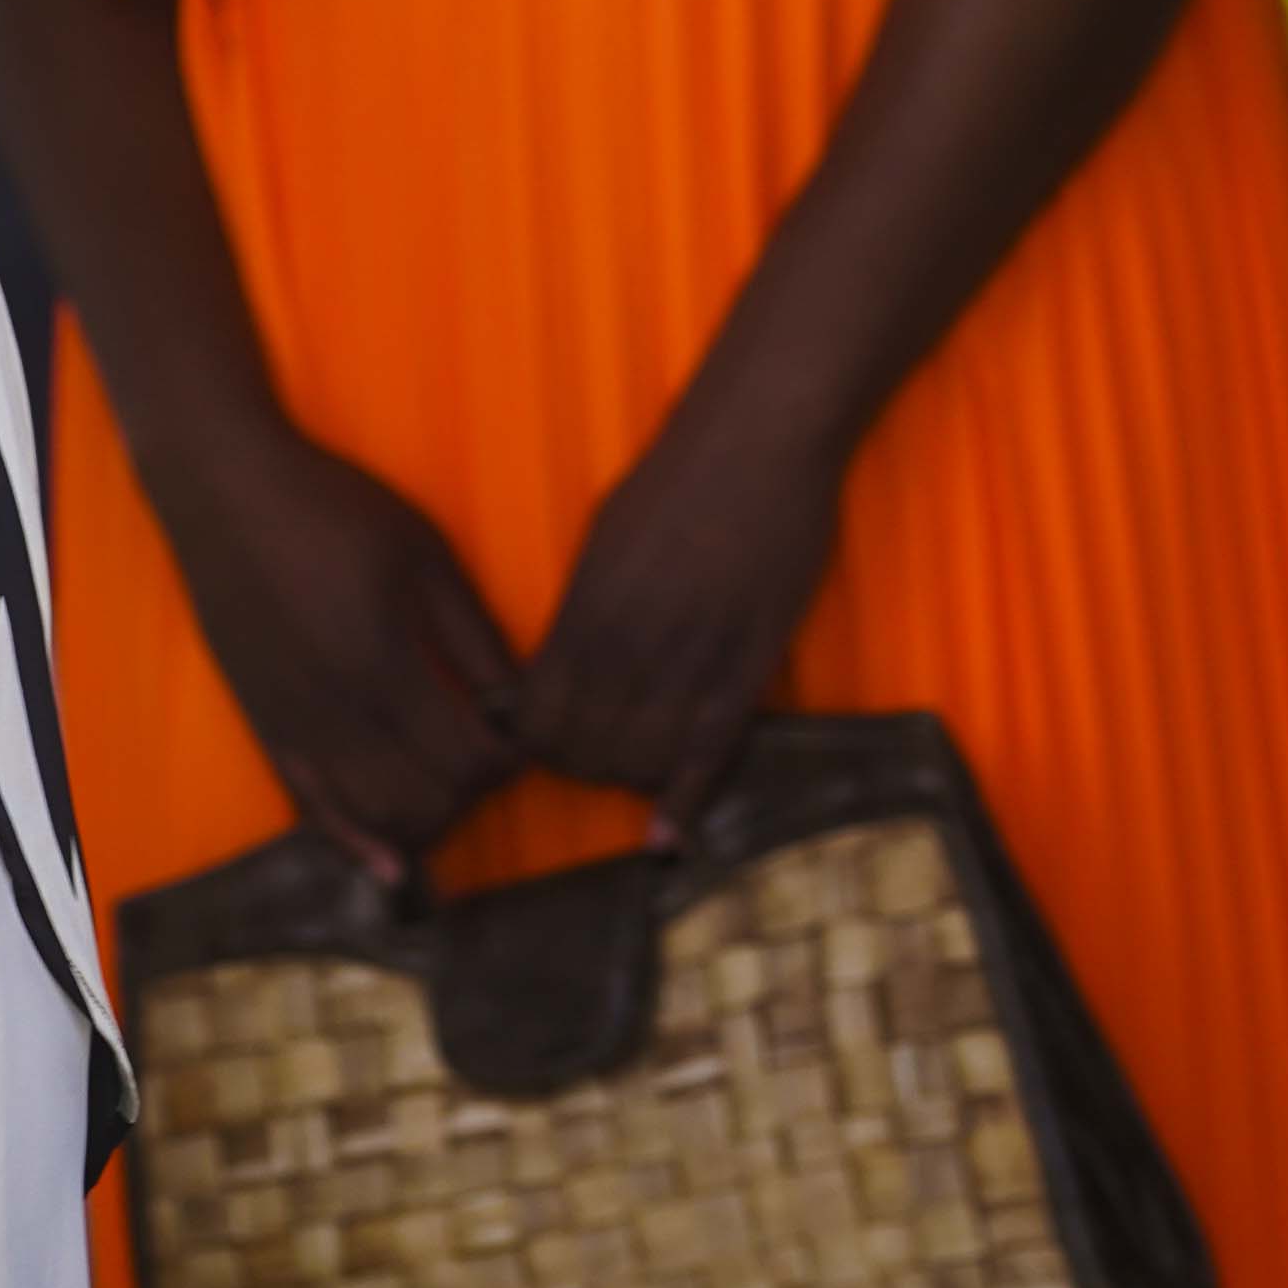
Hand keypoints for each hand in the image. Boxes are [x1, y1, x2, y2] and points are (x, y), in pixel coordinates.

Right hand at [150, 416, 521, 877]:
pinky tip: (391, 865)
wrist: (221, 489)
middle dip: (473, 792)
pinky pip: (313, 808)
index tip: (523, 737)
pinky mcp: (262, 723)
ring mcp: (293, 720)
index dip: (510, 761)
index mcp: (383, 658)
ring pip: (375, 815)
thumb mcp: (424, 553)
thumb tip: (520, 706)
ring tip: (448, 791)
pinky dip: (357, 842)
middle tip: (488, 757)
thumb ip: (474, 634)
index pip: (469, 756)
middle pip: (428, 798)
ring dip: (426, 822)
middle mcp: (337, 704)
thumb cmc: (331, 508)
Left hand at [510, 390, 846, 822]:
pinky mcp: (750, 668)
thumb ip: (582, 612)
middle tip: (582, 767)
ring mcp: (692, 659)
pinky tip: (667, 839)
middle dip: (575, 768)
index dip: (532, 744)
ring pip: (643, 758)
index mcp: (583, 608)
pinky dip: (684, 800)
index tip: (537, 746)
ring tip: (624, 780)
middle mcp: (629, 643)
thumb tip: (553, 670)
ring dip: (627, 781)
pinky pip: (710, 752)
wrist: (756, 448)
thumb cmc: (673, 484)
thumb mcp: (602, 545)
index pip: (536, 713)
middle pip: (584, 746)